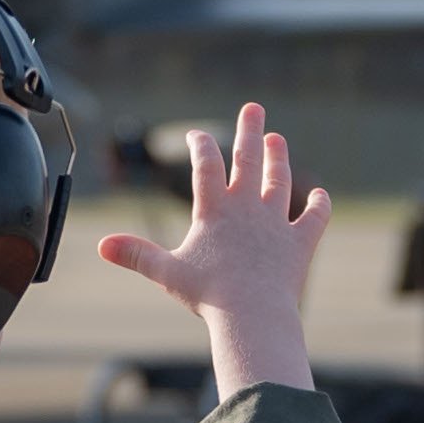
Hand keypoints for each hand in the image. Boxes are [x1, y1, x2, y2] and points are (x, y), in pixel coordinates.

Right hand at [99, 103, 327, 394]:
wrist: (252, 314)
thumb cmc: (208, 296)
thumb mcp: (166, 273)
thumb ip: (136, 255)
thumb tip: (102, 246)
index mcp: (214, 210)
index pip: (206, 166)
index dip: (199, 146)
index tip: (194, 134)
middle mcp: (247, 208)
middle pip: (248, 159)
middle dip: (249, 131)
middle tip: (254, 108)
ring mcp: (275, 223)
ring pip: (279, 181)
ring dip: (278, 158)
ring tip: (277, 139)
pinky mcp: (300, 242)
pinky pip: (314, 218)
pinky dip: (319, 206)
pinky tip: (321, 195)